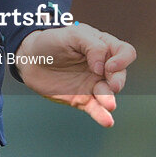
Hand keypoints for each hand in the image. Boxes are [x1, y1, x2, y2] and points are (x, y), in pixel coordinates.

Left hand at [13, 23, 135, 127]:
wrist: (30, 59)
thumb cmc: (51, 41)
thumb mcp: (72, 34)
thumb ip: (92, 46)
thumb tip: (101, 68)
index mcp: (102, 46)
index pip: (125, 52)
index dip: (123, 60)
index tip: (108, 66)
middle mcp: (102, 66)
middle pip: (120, 75)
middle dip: (118, 80)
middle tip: (112, 85)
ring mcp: (93, 84)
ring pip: (109, 94)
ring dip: (110, 99)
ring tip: (109, 104)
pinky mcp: (82, 99)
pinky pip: (96, 109)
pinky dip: (102, 116)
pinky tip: (107, 121)